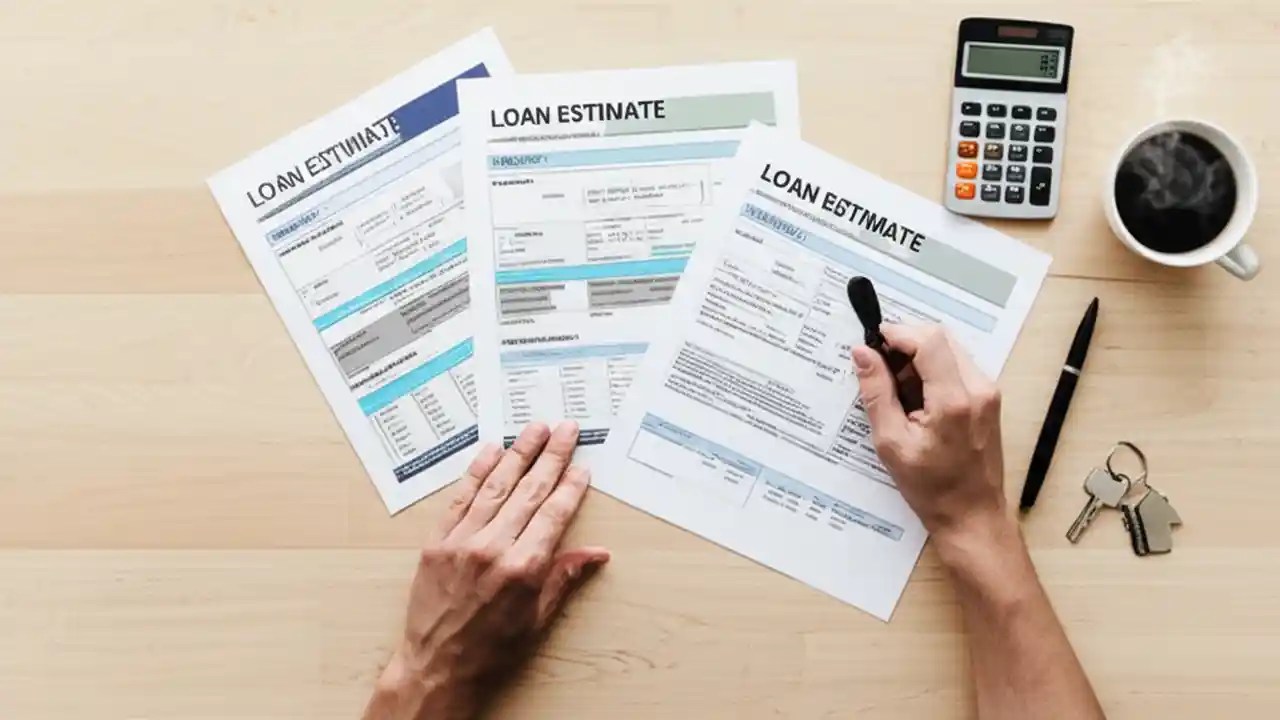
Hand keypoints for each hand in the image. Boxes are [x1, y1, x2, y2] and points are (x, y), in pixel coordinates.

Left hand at [364, 421, 608, 719]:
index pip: (553, 515)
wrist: (437, 665)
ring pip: (496, 487)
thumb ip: (564, 578)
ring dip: (518, 454)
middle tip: (566, 430)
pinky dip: (476, 472)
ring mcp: (462, 541)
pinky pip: (460, 498)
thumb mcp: (537, 619)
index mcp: (523, 569)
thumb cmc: (490, 648)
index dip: (570, 487)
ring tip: (535, 428)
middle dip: (551, 457)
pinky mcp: (437, 542)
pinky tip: (490, 451)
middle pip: (529, 492)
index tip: (581, 467)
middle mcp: (493, 548)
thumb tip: (597, 553)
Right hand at [852, 324, 1006, 545]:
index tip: (872, 341)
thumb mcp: (892, 443)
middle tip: (880, 365)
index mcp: (954, 401)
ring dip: (919, 356)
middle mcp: (978, 389)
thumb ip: (877, 393)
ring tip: (896, 386)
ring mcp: (988, 392)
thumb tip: (862, 353)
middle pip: (941, 338)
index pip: (928, 341)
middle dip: (906, 342)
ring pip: (949, 349)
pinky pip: (957, 366)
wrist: (973, 515)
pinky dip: (932, 369)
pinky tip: (916, 397)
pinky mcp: (989, 398)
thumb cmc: (931, 488)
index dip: (896, 333)